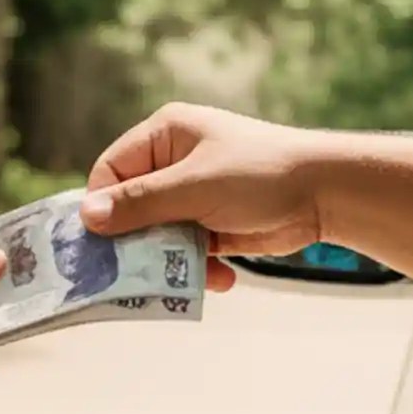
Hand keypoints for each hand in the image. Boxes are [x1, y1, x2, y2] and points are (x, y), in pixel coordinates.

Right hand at [80, 102, 325, 290]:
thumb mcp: (195, 187)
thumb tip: (86, 217)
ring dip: (170, 261)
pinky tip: (220, 278)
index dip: (103, 208)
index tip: (100, 244)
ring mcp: (194, 195)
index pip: (110, 172)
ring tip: (187, 277)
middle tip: (133, 274)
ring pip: (158, 236)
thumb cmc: (260, 175)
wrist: (326, 194)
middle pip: (131, 209)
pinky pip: (187, 250)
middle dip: (138, 242)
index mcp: (164, 135)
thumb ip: (141, 203)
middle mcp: (174, 163)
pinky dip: (197, 267)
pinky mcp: (213, 224)